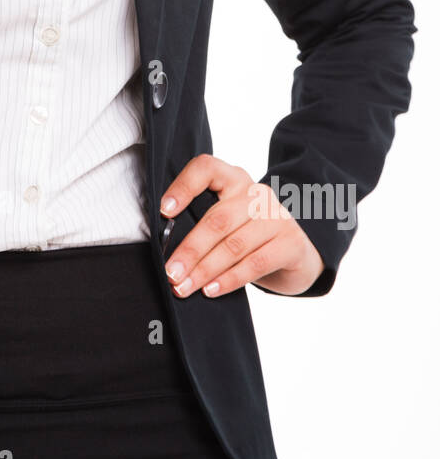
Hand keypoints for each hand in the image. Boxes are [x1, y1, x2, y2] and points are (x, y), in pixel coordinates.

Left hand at [160, 154, 325, 297]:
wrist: (295, 255)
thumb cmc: (248, 236)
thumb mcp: (227, 221)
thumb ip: (202, 222)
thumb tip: (166, 248)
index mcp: (233, 179)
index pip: (206, 169)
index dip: (183, 187)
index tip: (163, 212)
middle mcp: (255, 193)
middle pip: (217, 219)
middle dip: (190, 250)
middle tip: (171, 273)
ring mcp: (276, 217)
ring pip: (234, 245)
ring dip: (205, 270)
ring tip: (184, 287)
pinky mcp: (290, 243)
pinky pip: (255, 263)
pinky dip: (229, 279)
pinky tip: (211, 290)